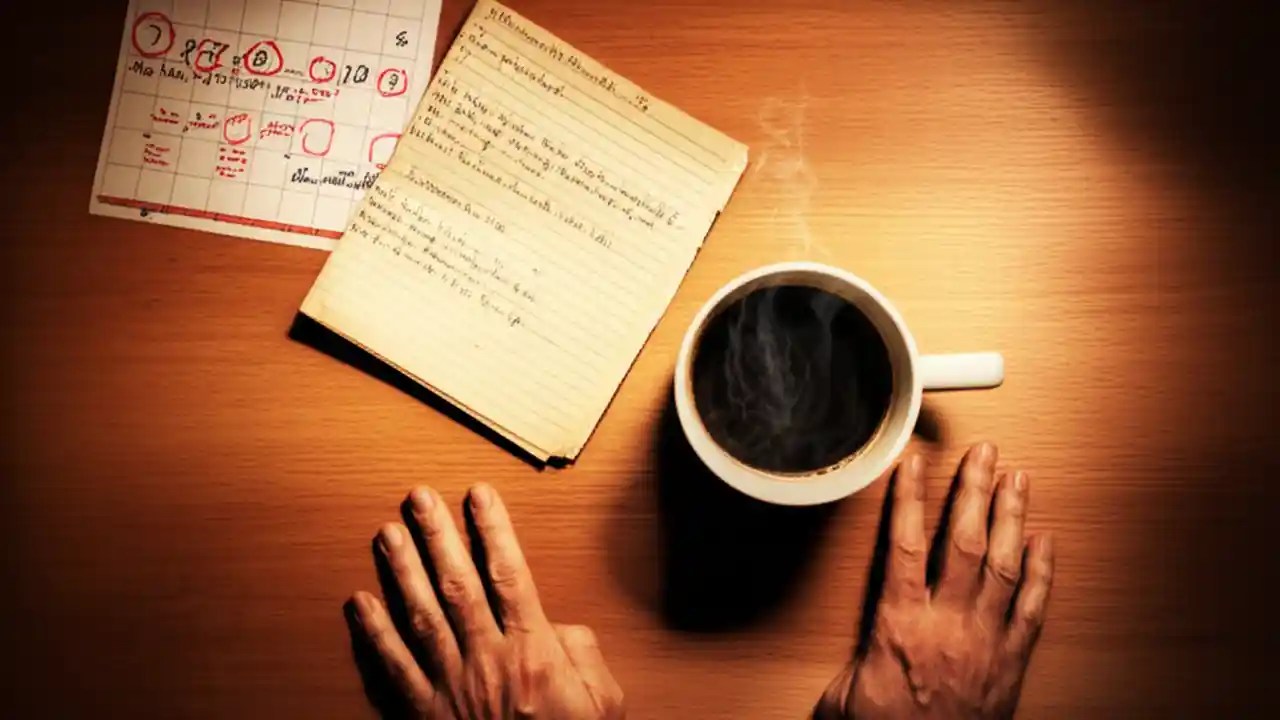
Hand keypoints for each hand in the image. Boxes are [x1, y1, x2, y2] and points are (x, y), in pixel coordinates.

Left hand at [349, 483, 624, 718]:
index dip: (493, 530)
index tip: (479, 494)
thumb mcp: (602, 704)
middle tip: (418, 498)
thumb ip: (585, 656)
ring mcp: (451, 688)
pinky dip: (373, 635)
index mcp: (534, 654)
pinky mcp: (423, 716)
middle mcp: (488, 662)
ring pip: (421, 616)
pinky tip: (358, 604)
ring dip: (401, 571)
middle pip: (458, 585)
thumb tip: (562, 627)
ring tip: (388, 533)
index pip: (509, 575)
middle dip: (437, 536)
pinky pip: (393, 670)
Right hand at [816, 444, 1054, 718]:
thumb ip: (849, 668)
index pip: (906, 546)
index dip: (910, 500)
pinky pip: (1033, 608)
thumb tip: (840, 662)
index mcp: (901, 624)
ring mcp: (986, 640)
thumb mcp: (846, 700)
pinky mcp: (1013, 662)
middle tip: (984, 455)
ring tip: (1017, 480)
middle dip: (974, 492)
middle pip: (965, 542)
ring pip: (1005, 566)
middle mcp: (947, 624)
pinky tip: (1046, 540)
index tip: (914, 464)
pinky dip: (1043, 571)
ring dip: (1012, 518)